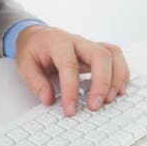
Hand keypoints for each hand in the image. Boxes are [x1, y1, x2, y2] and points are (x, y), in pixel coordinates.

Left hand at [15, 25, 129, 116]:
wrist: (38, 36)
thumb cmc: (33, 49)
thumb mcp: (24, 65)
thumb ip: (36, 82)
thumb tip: (48, 99)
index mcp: (58, 42)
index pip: (69, 64)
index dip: (71, 89)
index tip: (70, 109)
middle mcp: (77, 41)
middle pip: (99, 55)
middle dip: (102, 83)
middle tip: (95, 106)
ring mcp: (90, 45)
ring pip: (112, 54)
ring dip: (116, 78)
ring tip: (110, 100)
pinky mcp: (98, 52)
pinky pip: (117, 57)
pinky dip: (122, 74)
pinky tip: (118, 90)